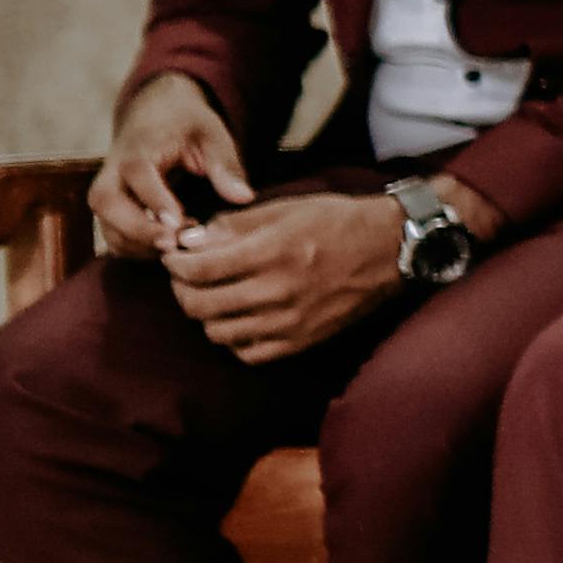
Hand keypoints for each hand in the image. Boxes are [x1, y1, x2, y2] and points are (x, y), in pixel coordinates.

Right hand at [92, 73, 247, 256]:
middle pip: (106, 204)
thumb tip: (244, 197)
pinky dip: (137, 250)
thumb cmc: (186, 125)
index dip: (155, 200)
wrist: (155, 115)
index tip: (177, 224)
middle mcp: (112, 173)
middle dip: (137, 229)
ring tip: (179, 246)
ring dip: (139, 245)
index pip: (137, 174)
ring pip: (107, 226)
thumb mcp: (212, 135)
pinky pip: (114, 239)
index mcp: (137, 149)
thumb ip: (225, 165)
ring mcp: (106, 195)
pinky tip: (169, 247)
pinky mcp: (111, 213)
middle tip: (174, 244)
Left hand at [160, 191, 406, 362]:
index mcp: (271, 252)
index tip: (173, 256)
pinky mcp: (302, 341)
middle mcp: (278, 291)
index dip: (174, 263)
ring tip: (214, 298)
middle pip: (199, 305)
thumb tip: (190, 242)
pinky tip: (242, 320)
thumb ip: (233, 225)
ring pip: (218, 332)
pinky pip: (249, 353)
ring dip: (207, 315)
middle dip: (182, 289)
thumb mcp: (283, 209)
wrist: (390, 249)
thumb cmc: (335, 221)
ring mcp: (290, 321)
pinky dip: (236, 339)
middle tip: (187, 278)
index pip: (197, 269)